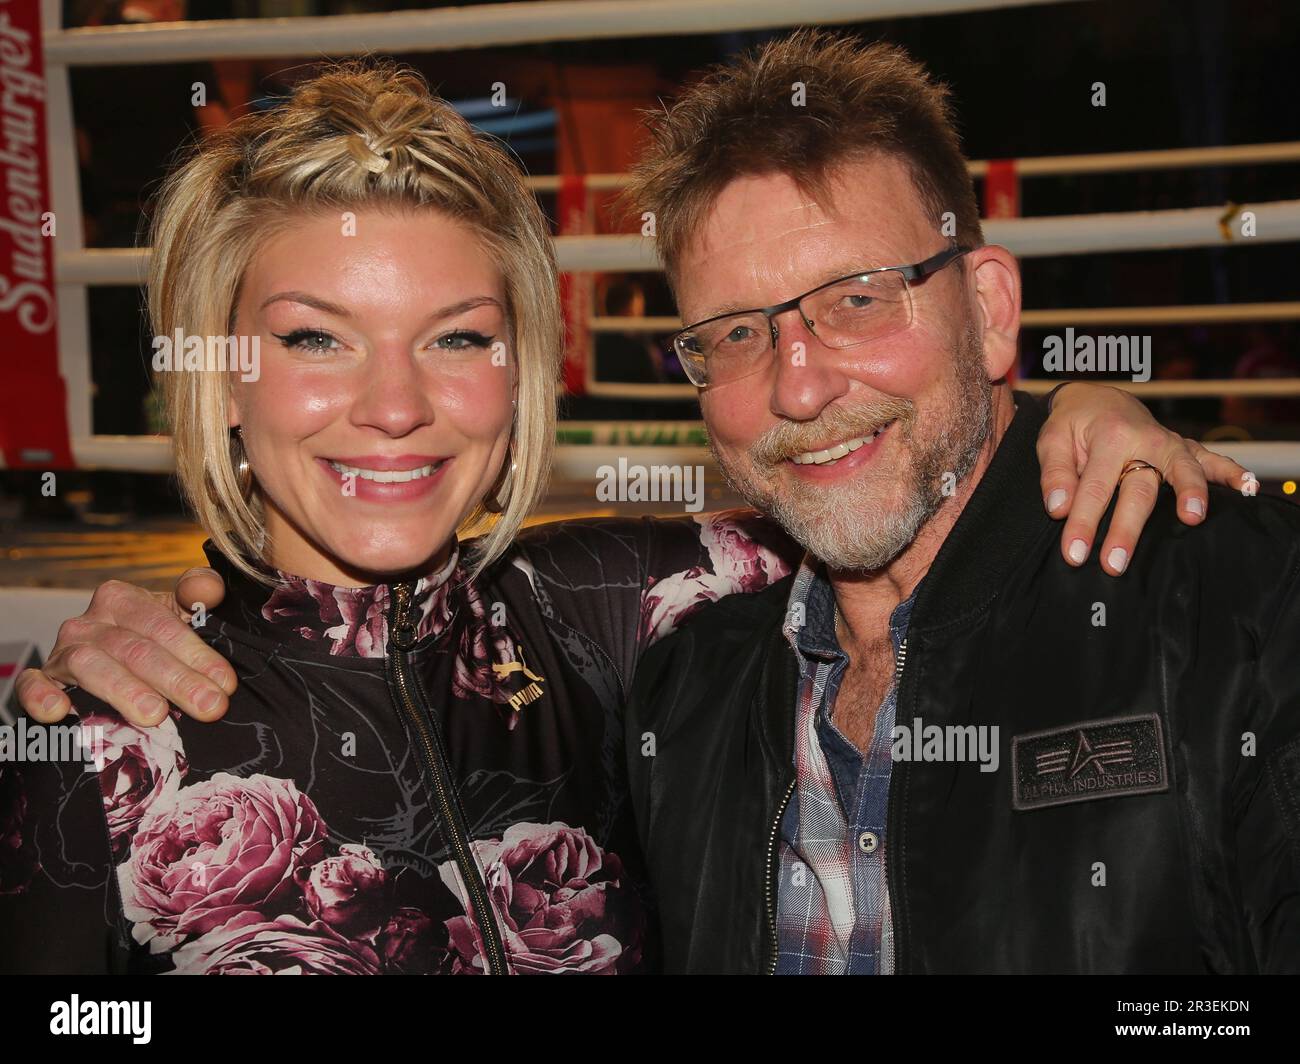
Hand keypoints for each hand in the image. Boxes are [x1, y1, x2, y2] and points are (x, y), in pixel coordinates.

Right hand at [15, 568, 235, 726]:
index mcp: (123, 599)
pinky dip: (41, 696)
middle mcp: (90, 622)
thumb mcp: (180, 615)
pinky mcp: (40, 680)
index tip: (225, 683)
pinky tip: (59, 711)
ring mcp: (62, 652)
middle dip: (176, 680)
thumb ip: (199, 598)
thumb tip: (209, 590)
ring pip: (92, 667)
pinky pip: (32, 685)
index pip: (163, 625)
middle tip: (208, 706)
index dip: (197, 654)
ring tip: (155, 714)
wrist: (113, 664)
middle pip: (135, 649)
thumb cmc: (155, 641)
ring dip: (124, 691)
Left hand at [1036, 382, 1250, 574]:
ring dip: (1190, 494)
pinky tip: (1248, 490)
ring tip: (1192, 520)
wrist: (1099, 398)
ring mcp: (1169, 444)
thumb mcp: (1052, 440)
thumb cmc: (1074, 423)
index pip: (1093, 488)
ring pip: (1181, 471)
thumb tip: (1059, 509)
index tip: (1074, 553)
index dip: (1083, 523)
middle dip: (1127, 528)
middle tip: (1115, 563)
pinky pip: (1213, 459)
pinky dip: (1232, 473)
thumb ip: (1055, 474)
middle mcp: (1144, 439)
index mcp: (1108, 437)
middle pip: (1139, 489)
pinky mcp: (1184, 450)